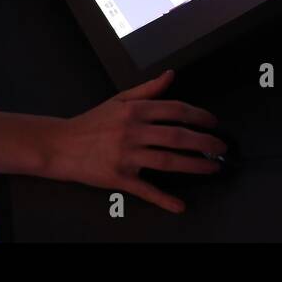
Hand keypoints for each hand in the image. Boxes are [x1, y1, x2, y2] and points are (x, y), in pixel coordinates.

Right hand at [38, 70, 222, 212]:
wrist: (60, 145)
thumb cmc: (91, 123)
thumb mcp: (119, 100)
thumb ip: (148, 89)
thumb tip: (170, 76)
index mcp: (135, 111)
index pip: (175, 110)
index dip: (199, 116)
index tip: (213, 122)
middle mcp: (133, 131)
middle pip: (176, 136)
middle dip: (204, 142)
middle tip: (221, 147)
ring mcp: (126, 155)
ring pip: (167, 160)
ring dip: (194, 165)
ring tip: (212, 167)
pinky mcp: (119, 177)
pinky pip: (145, 189)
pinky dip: (164, 199)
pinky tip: (179, 205)